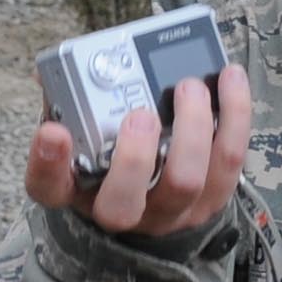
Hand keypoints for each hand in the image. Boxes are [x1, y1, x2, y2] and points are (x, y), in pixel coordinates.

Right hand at [24, 68, 253, 240]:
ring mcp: (169, 211)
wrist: (157, 195)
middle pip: (123, 203)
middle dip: (134, 157)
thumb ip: (72, 102)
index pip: (49, 188)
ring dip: (191, 130)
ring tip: (191, 88)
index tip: (53, 130)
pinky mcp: (212, 199)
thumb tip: (54, 70)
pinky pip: (229, 162)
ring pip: (184, 182)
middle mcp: (121, 211)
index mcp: (76, 189)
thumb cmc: (114, 153)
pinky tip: (230, 79)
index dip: (48, 163)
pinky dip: (234, 116)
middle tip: (141, 114)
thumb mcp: (83, 132)